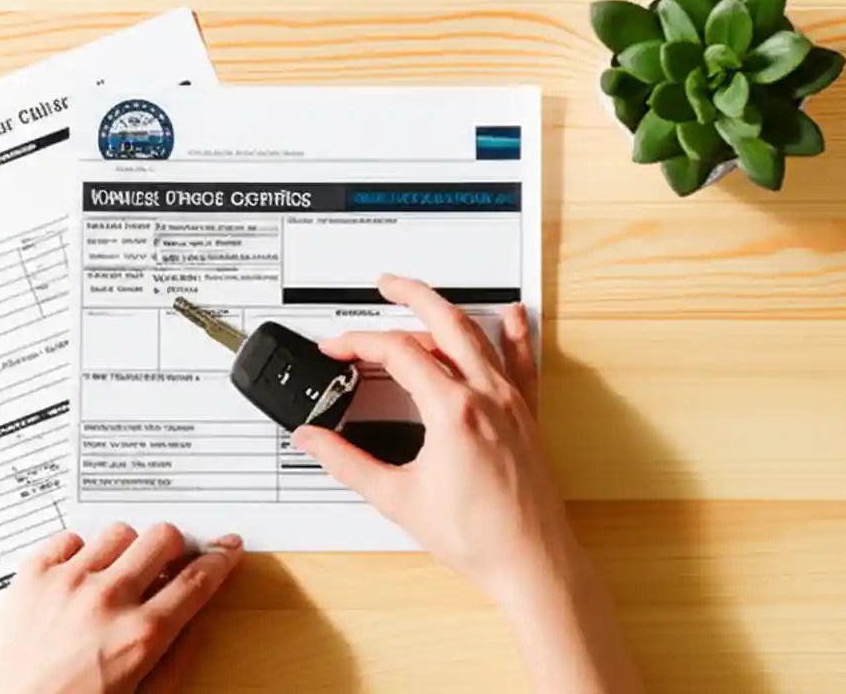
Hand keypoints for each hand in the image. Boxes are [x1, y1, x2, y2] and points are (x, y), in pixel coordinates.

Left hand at [0, 523, 242, 693]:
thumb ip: (176, 658)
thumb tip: (197, 620)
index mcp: (140, 635)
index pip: (196, 580)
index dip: (219, 559)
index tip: (225, 550)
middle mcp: (107, 599)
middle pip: (163, 538)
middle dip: (175, 547)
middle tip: (169, 562)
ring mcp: (67, 581)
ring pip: (120, 532)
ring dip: (127, 550)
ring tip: (117, 575)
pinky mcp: (32, 574)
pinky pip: (70, 537)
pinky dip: (80, 551)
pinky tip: (79, 575)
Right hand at [293, 274, 578, 604]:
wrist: (530, 562)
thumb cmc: (478, 537)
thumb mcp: (397, 498)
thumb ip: (347, 463)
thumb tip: (315, 440)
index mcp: (452, 410)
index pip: (397, 352)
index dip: (359, 342)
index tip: (337, 348)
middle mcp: (487, 396)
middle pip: (445, 322)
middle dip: (411, 295)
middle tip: (386, 283)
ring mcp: (512, 403)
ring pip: (479, 337)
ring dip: (448, 312)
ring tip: (426, 299)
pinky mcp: (528, 417)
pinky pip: (522, 362)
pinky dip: (513, 334)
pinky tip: (512, 317)